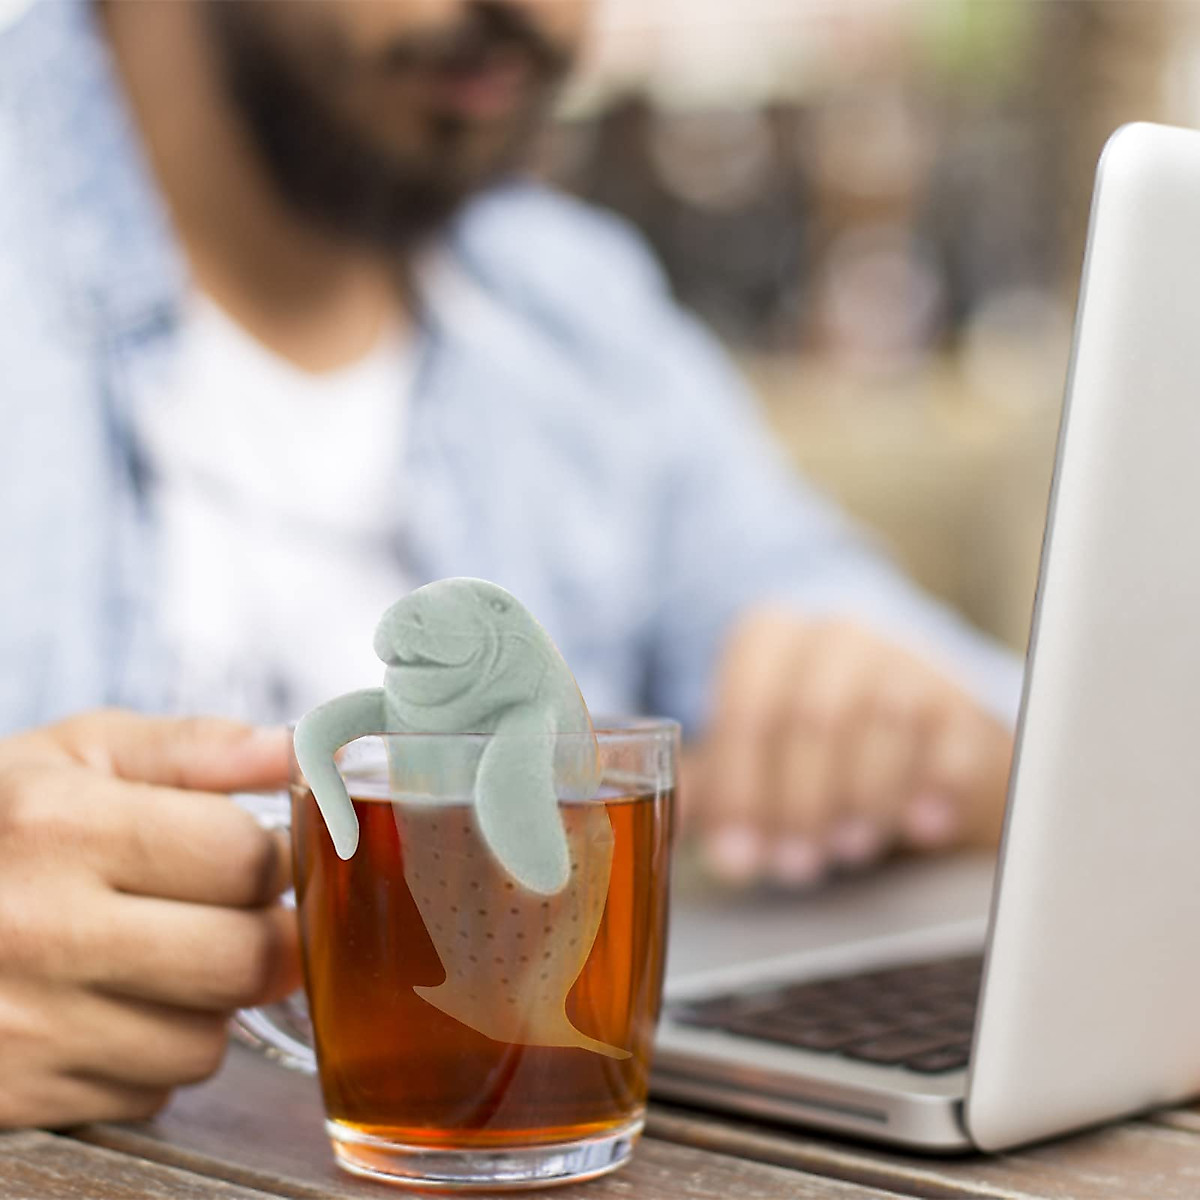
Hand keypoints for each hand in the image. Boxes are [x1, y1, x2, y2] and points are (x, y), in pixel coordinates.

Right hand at [0, 710, 299, 1127]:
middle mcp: (38, 929)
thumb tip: (299, 752)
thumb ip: (197, 749)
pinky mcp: (14, 1094)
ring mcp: (21, 1025)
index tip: (273, 854)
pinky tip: (116, 1003)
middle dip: (270, 935)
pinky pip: (149, 1093)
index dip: (280, 857)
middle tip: (247, 911)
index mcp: (62, 826)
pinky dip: (155, 1054)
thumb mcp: (78, 754)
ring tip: (169, 953)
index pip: (246, 859)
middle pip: (243, 960)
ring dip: (212, 1002)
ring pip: (205, 1042)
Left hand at [682, 612, 1014, 886]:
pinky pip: (951, 739)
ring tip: (845, 850)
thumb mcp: (752, 756)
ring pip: (883, 722)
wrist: (918, 733)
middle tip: (791, 867)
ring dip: (861, 799)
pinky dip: (933, 787)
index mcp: (767, 639)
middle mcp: (833, 635)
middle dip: (796, 804)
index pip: (747, 709)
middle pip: (811, 717)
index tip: (734, 857)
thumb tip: (649, 818)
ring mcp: (903, 657)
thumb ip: (707, 780)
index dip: (739, 790)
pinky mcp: (959, 696)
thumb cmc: (816, 749)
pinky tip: (920, 827)